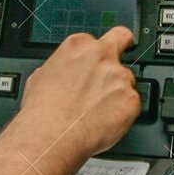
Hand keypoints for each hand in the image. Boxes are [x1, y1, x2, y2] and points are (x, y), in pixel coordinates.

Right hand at [11, 26, 140, 163]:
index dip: (101, 50)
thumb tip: (65, 73)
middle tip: (115, 68)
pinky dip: (122, 113)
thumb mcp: (41, 76)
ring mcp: (119, 77)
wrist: (50, 136)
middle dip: (124, 48)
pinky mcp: (131, 99)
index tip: (101, 58)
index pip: (99, 38)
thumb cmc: (42, 111)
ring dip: (118, 92)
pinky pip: (132, 104)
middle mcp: (102, 56)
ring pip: (127, 80)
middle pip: (122, 43)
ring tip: (97, 111)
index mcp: (78, 46)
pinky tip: (104, 122)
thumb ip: (62, 67)